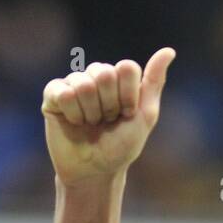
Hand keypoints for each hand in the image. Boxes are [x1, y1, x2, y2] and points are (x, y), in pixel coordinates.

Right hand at [41, 48, 175, 186]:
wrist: (96, 172)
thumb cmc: (121, 147)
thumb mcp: (144, 116)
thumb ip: (154, 82)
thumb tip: (169, 51)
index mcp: (118, 78)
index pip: (126, 68)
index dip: (129, 96)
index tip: (127, 115)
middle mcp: (95, 76)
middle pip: (104, 74)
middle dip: (109, 105)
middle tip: (106, 121)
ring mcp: (73, 83)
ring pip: (83, 85)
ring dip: (91, 113)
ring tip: (90, 124)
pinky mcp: (53, 94)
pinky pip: (63, 92)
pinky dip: (72, 113)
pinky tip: (73, 122)